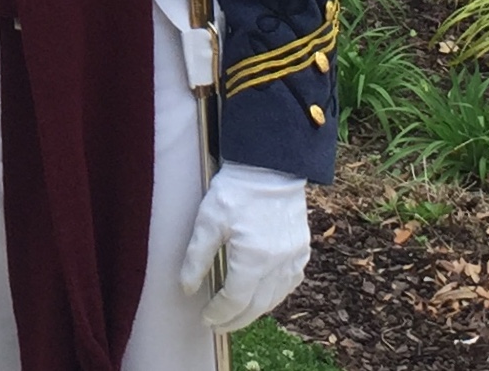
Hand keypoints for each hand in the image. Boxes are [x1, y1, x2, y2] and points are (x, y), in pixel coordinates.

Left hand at [180, 161, 309, 330]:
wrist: (270, 165)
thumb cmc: (236, 190)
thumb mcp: (208, 220)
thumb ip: (196, 257)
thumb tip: (187, 288)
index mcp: (254, 259)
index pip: (235, 301)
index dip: (219, 314)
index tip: (206, 318)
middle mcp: (278, 265)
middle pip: (256, 306)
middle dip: (235, 319)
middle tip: (218, 324)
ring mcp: (294, 259)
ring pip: (275, 298)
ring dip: (255, 310)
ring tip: (236, 312)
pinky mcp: (302, 250)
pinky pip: (289, 284)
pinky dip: (273, 295)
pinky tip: (262, 293)